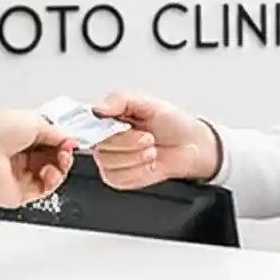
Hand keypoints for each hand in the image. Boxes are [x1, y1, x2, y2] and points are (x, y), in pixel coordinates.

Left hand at [0, 110, 78, 208]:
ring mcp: (19, 174)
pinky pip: (44, 190)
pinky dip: (52, 182)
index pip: (48, 139)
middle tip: (66, 152)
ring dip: (60, 168)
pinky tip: (50, 174)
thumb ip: (55, 131)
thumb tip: (69, 139)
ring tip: (59, 162)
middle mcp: (18, 154)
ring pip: (51, 175)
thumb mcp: (34, 121)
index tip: (70, 142)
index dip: (62, 141)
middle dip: (64, 155)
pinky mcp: (19, 192)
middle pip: (52, 158)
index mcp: (18, 133)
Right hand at [91, 91, 219, 189]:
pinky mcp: (120, 178)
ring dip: (136, 157)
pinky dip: (139, 171)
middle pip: (99, 147)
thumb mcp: (148, 103)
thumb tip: (97, 108)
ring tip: (150, 149)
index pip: (88, 124)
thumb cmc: (171, 123)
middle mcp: (106, 139)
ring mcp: (111, 160)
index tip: (122, 127)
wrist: (191, 145)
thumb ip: (119, 100)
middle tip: (147, 137)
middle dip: (128, 143)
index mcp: (107, 118)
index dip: (99, 129)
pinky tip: (149, 163)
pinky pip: (119, 179)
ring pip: (109, 164)